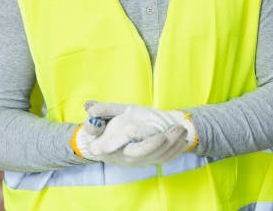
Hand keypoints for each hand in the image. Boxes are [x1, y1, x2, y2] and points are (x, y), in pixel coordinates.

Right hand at [82, 102, 197, 165]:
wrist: (118, 141)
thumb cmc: (112, 124)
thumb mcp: (108, 113)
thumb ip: (101, 111)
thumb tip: (90, 110)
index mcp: (109, 146)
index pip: (114, 145)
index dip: (125, 140)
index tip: (134, 130)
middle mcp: (124, 157)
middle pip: (140, 153)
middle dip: (156, 144)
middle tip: (167, 132)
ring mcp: (139, 161)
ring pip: (156, 157)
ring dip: (171, 145)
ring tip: (181, 130)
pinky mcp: (150, 162)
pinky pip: (165, 159)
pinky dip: (176, 151)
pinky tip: (183, 140)